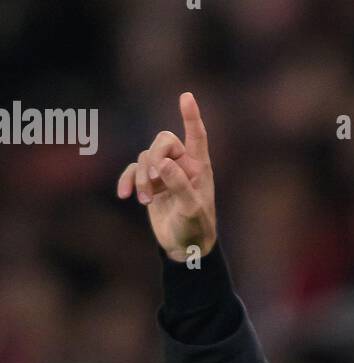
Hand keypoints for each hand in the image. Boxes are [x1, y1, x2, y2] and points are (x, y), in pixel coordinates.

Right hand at [116, 92, 216, 263]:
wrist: (185, 247)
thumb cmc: (195, 228)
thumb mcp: (191, 209)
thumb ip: (179, 185)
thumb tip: (162, 163)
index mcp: (199, 168)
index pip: (196, 137)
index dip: (191, 116)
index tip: (186, 96)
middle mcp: (182, 165)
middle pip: (162, 141)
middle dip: (154, 156)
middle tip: (154, 179)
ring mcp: (164, 173)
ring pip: (145, 158)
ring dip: (142, 178)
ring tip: (145, 201)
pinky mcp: (150, 183)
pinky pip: (133, 171)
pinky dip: (128, 180)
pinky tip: (124, 195)